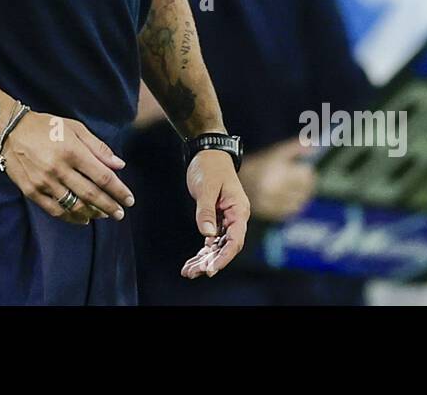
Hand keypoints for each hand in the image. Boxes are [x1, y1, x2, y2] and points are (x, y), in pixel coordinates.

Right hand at [2, 111, 134, 225]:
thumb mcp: (74, 128)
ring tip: (103, 216)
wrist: (9, 131)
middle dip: (109, 206)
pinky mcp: (31, 191)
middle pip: (91, 194)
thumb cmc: (46, 127)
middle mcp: (59, 168)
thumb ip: (98, 147)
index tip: (129, 199)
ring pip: (74, 205)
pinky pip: (55, 210)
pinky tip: (82, 219)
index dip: (119, 190)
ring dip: (92, 213)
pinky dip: (71, 217)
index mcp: (72, 151)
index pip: (103, 176)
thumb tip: (119, 165)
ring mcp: (44, 182)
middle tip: (120, 214)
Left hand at [181, 149, 249, 277]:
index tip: (210, 270)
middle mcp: (235, 218)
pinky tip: (191, 263)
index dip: (224, 257)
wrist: (208, 152)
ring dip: (204, 260)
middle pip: (226, 247)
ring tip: (188, 272)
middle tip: (193, 273)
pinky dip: (202, 252)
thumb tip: (207, 235)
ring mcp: (226, 220)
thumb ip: (206, 211)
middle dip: (211, 262)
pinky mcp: (216, 219)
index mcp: (239, 211)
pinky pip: (211, 240)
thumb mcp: (206, 188)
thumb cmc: (210, 167)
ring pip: (217, 246)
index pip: (235, 240)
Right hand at [239, 137, 315, 221]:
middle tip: (302, 181)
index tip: (306, 171)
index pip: (306, 178)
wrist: (238, 178)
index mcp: (277, 172)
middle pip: (304, 191)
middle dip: (306, 186)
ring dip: (301, 197)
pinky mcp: (268, 212)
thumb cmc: (261, 164)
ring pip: (298, 203)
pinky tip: (288, 199)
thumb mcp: (277, 152)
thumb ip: (296, 148)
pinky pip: (288, 212)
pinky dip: (292, 206)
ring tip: (295, 190)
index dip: (309, 174)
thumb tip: (314, 148)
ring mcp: (270, 202)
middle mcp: (274, 189)